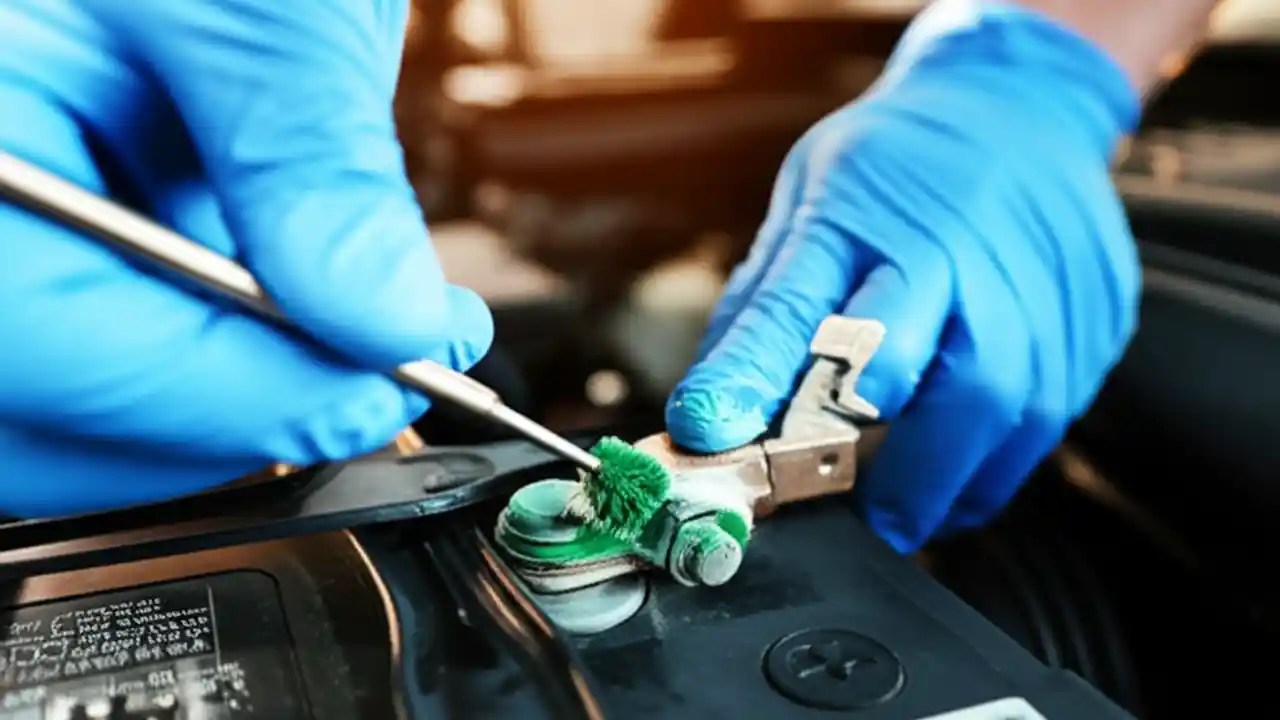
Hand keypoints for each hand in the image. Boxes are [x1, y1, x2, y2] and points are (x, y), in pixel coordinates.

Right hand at [0, 1, 491, 515]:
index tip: (386, 388)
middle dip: (228, 411)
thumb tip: (386, 322)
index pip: (42, 337)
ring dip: (212, 377)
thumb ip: (308, 161)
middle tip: (380, 370)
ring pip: (54, 390)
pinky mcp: (17, 221)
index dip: (238, 398)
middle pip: (34, 409)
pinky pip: (72, 323)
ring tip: (349, 309)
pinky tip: (270, 269)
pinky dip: (183, 327)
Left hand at [666, 1, 1141, 551]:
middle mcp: (960, 246)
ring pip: (1016, 407)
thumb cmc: (893, 167)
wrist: (1016, 100)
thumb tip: (711, 415)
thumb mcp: (805, 208)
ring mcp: (1041, 279)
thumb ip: (761, 314)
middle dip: (907, 470)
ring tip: (911, 510)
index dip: (752, 381)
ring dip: (957, 481)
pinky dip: (1002, 459)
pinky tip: (965, 466)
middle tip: (868, 519)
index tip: (712, 436)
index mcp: (861, 211)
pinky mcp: (1093, 312)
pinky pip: (1056, 411)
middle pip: (949, 376)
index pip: (799, 307)